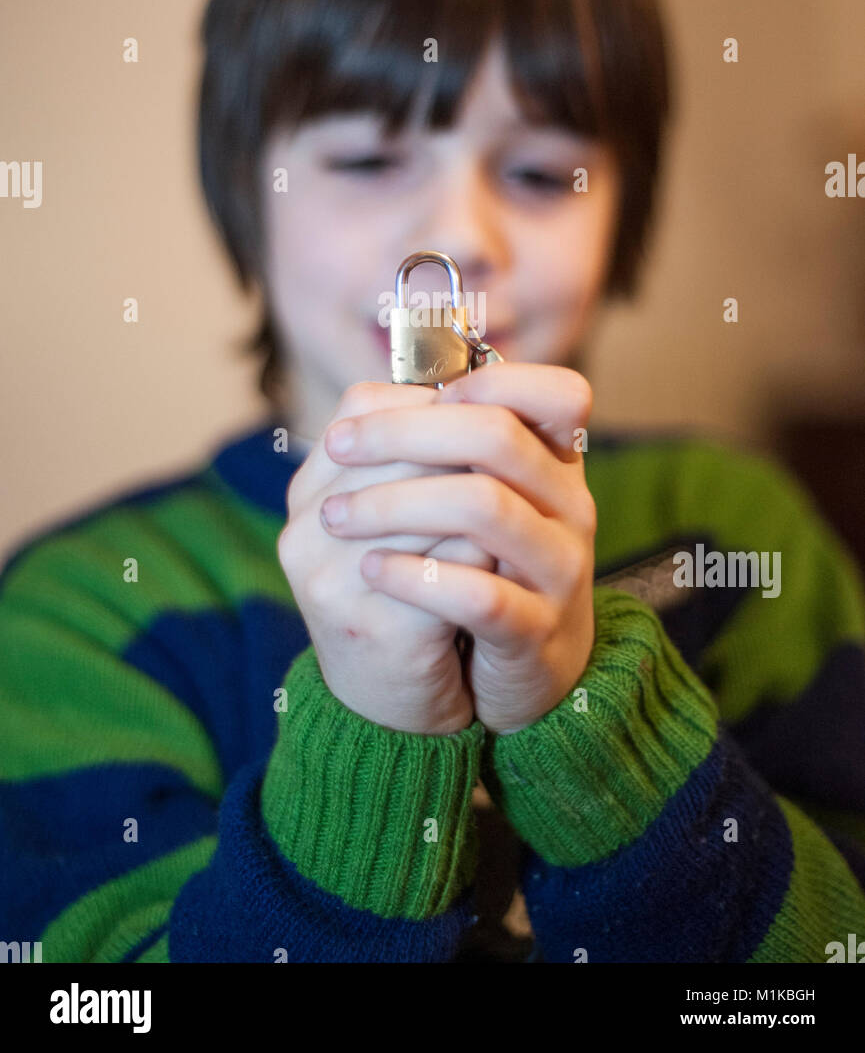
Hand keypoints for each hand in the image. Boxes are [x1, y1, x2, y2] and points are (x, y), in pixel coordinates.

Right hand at [277, 381, 494, 735]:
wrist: (395, 711)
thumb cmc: (412, 599)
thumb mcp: (404, 519)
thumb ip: (420, 455)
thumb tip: (481, 378)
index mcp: (308, 491)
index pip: (366, 405)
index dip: (439, 402)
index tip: (491, 408)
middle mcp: (306, 529)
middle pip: (403, 448)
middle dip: (469, 446)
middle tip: (519, 449)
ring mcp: (331, 582)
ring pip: (431, 504)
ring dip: (484, 499)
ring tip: (516, 503)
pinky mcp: (373, 631)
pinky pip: (448, 575)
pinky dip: (485, 562)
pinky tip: (504, 561)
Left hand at [319, 364, 595, 733]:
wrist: (523, 678)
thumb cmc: (488, 571)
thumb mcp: (482, 501)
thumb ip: (449, 449)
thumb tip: (370, 401)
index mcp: (558, 464)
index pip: (555, 393)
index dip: (486, 381)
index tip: (406, 398)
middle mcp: (571, 507)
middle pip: (496, 435)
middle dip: (402, 432)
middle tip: (338, 445)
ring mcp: (560, 570)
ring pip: (483, 506)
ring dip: (393, 502)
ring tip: (337, 515)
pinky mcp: (536, 632)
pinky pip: (478, 594)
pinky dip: (414, 575)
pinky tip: (371, 568)